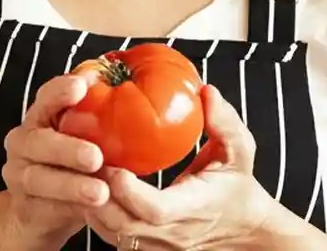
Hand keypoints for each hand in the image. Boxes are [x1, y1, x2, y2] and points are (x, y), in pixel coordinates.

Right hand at [0, 73, 110, 245]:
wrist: (41, 209)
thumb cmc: (74, 163)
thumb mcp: (87, 138)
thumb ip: (103, 119)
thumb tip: (147, 92)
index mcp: (41, 117)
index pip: (46, 97)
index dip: (60, 91)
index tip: (81, 87)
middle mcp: (24, 142)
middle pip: (37, 141)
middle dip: (66, 148)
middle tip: (96, 157)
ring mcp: (20, 175)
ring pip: (38, 178)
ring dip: (70, 185)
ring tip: (100, 193)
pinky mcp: (24, 206)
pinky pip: (44, 207)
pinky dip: (68, 207)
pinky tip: (91, 210)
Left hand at [84, 84, 287, 249]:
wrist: (244, 229)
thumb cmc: (238, 185)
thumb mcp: (240, 150)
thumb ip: (225, 122)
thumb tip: (206, 91)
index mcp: (194, 208)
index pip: (155, 210)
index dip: (130, 192)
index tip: (114, 165)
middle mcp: (173, 233)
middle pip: (124, 226)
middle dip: (98, 195)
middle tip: (85, 161)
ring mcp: (158, 246)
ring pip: (113, 235)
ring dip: (92, 206)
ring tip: (82, 171)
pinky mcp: (148, 249)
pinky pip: (114, 237)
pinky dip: (97, 215)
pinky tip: (90, 186)